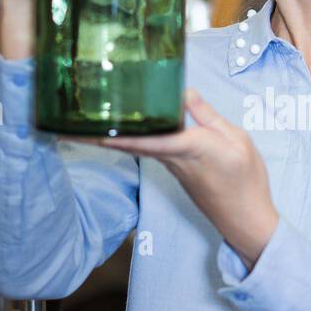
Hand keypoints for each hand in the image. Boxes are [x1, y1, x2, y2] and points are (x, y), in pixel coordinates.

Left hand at [76, 88, 279, 270]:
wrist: (246, 218)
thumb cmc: (246, 179)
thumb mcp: (236, 139)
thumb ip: (207, 115)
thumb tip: (184, 91)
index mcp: (189, 147)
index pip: (144, 138)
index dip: (113, 133)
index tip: (85, 127)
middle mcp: (173, 158)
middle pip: (129, 143)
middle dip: (97, 135)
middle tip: (64, 124)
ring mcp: (172, 167)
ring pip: (136, 146)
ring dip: (110, 136)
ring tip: (85, 119)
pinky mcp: (175, 170)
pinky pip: (149, 149)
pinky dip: (130, 139)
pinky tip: (122, 128)